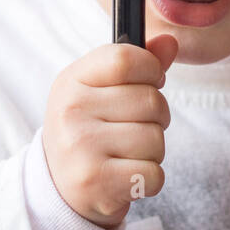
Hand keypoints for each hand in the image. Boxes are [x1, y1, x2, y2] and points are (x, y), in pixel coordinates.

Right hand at [41, 34, 177, 228]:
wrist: (60, 187)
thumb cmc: (90, 130)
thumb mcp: (102, 91)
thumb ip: (138, 65)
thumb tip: (170, 42)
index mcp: (72, 80)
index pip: (126, 58)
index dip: (150, 69)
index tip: (149, 82)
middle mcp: (71, 110)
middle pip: (151, 100)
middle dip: (155, 118)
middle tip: (131, 130)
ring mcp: (81, 146)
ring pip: (155, 138)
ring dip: (152, 151)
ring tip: (125, 155)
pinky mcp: (95, 181)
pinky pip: (153, 174)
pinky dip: (149, 180)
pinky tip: (127, 178)